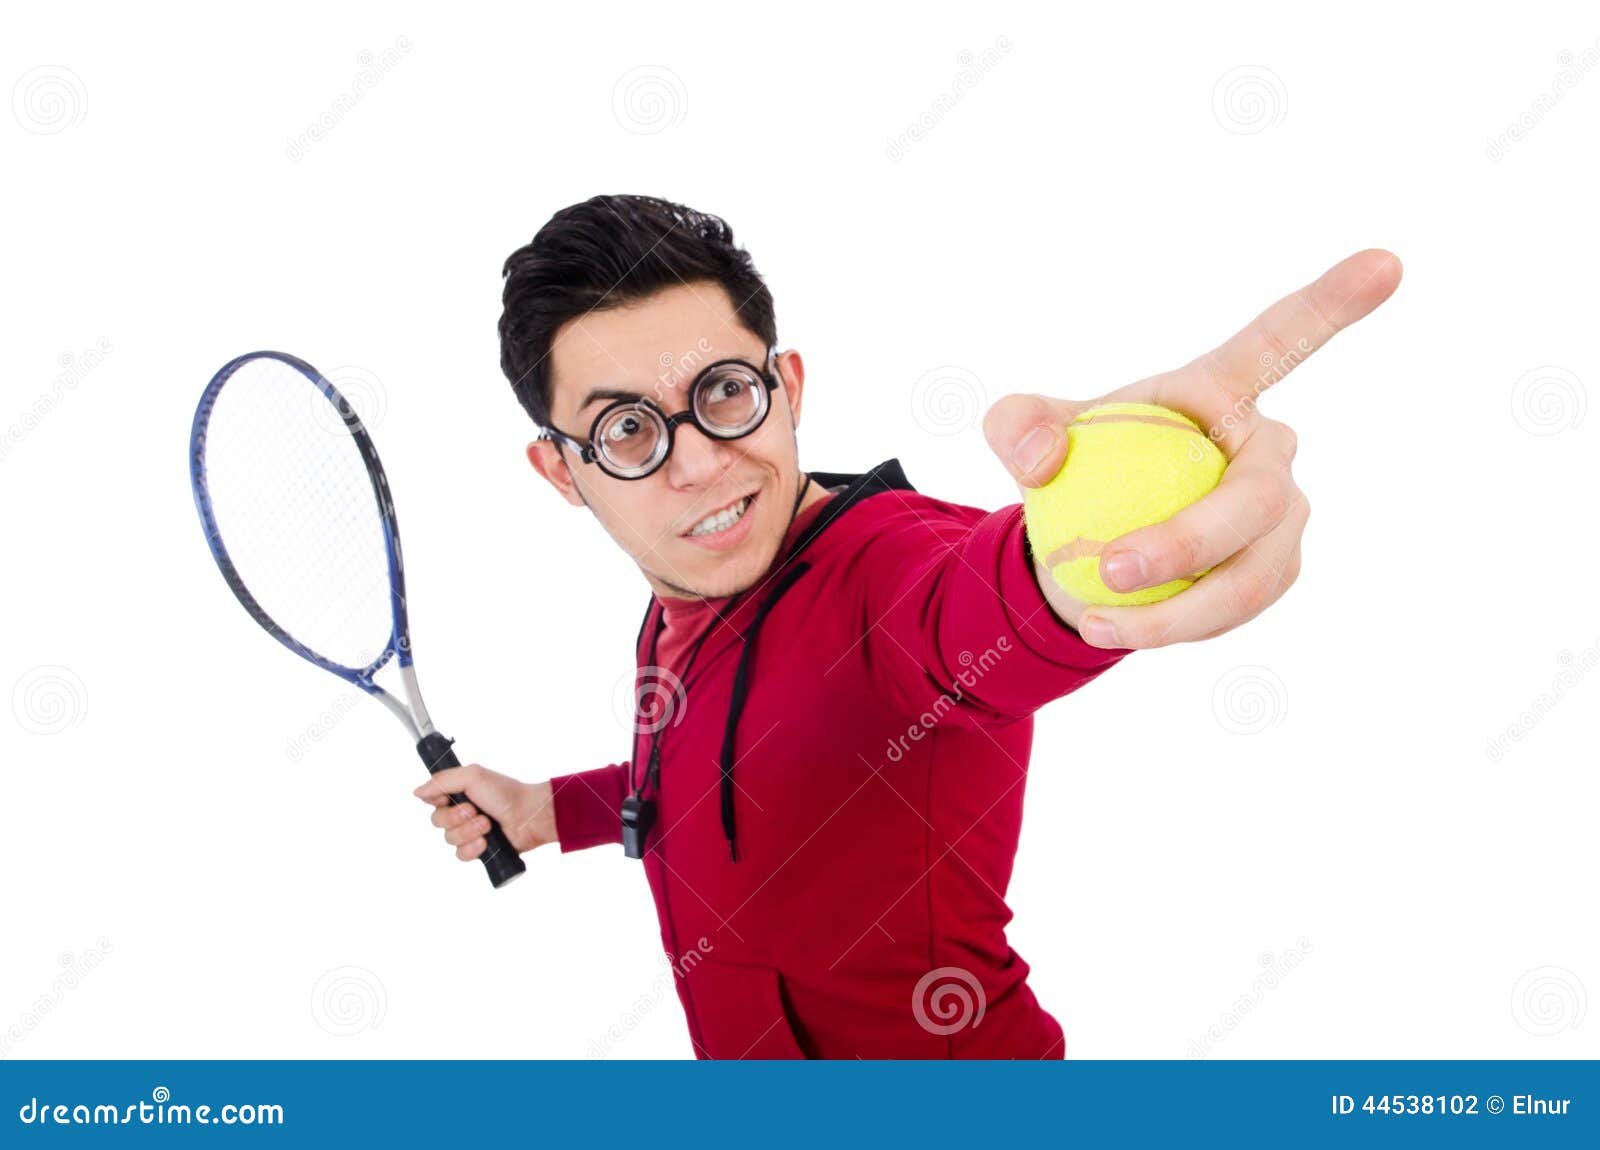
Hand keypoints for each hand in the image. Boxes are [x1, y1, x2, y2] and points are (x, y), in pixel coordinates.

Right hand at [413, 765, 555, 859]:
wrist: (529, 815)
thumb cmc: (505, 793)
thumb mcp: (473, 776)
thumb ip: (442, 781)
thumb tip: (416, 791)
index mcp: (458, 792)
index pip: (431, 799)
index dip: (437, 800)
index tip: (447, 797)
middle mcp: (461, 812)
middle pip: (437, 821)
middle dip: (456, 817)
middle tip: (475, 810)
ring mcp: (469, 831)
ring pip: (449, 839)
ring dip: (468, 831)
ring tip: (487, 825)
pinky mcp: (478, 849)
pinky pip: (460, 855)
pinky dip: (472, 848)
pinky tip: (485, 842)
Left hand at [983, 249, 1401, 648]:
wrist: (1084, 543)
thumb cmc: (1071, 466)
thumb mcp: (1022, 433)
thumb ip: (1019, 424)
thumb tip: (1047, 458)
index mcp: (1221, 392)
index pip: (1280, 341)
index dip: (1331, 306)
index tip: (1386, 260)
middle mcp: (1267, 451)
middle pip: (1258, 498)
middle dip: (1191, 540)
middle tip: (1109, 569)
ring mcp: (1282, 517)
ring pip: (1252, 572)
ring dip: (1178, 609)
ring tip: (1097, 624)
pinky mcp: (1272, 572)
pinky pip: (1233, 610)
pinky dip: (1174, 627)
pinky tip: (1116, 630)